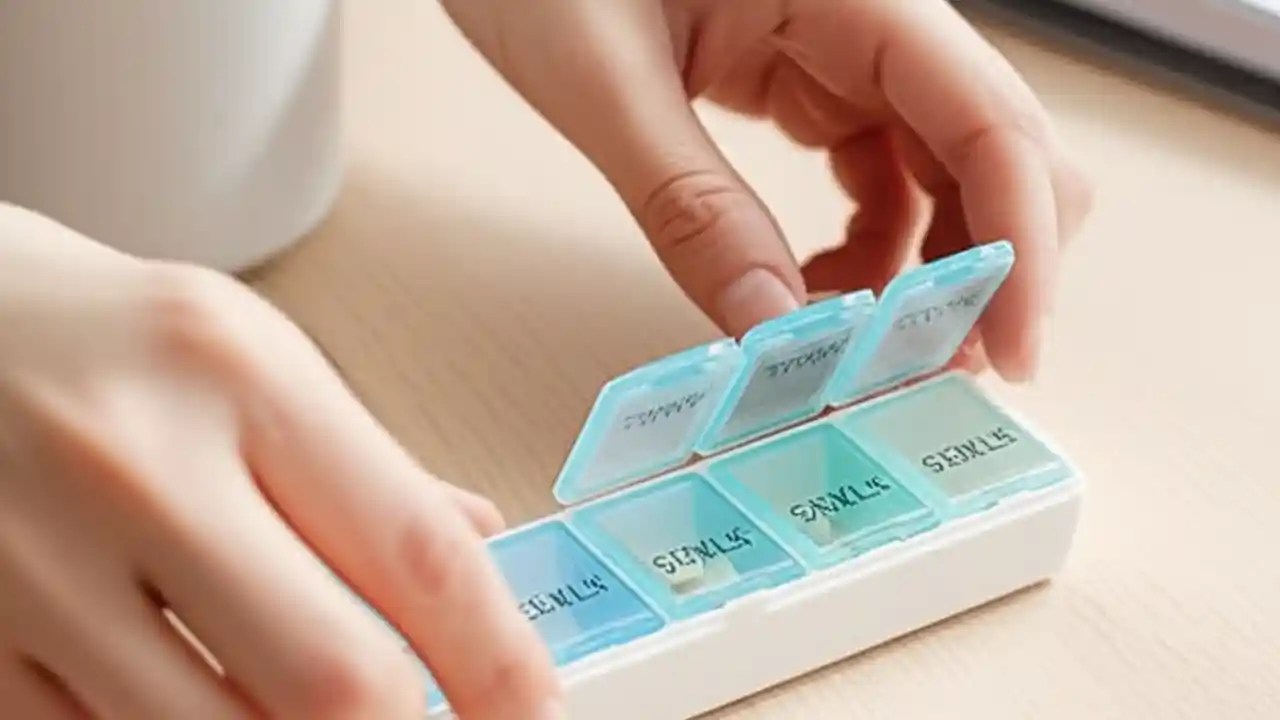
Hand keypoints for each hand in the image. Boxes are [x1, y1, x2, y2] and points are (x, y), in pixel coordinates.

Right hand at [0, 204, 560, 719]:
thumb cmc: (106, 339)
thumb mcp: (255, 358)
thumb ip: (367, 469)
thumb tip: (478, 548)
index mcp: (238, 376)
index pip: (416, 552)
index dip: (499, 658)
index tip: (533, 707)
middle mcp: (137, 468)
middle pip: (335, 679)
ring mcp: (36, 567)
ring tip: (311, 699)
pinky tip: (206, 695)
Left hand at [442, 0, 1090, 379]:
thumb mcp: (605, 83)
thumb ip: (692, 207)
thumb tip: (774, 335)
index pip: (991, 121)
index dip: (1021, 244)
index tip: (1010, 349)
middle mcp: (875, 21)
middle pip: (995, 153)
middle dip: (986, 267)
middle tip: (932, 368)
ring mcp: (849, 54)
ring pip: (944, 177)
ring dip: (924, 273)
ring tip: (852, 347)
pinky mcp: (813, 84)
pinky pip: (880, 181)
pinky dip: (871, 255)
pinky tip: (814, 295)